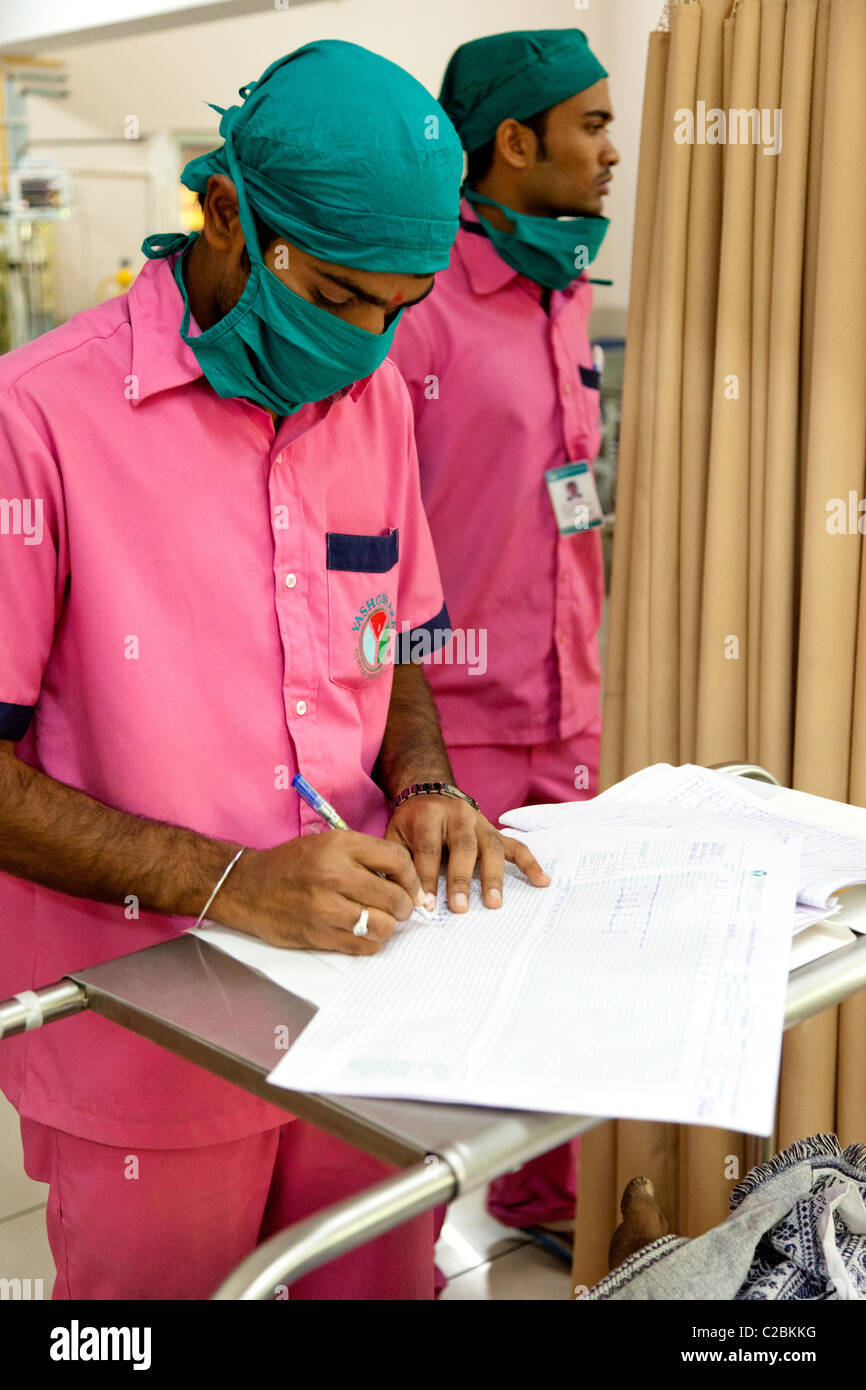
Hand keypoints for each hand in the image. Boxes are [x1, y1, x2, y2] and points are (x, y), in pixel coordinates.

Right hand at [216, 830, 426, 953]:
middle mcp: (334, 874)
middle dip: (403, 906)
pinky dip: (370, 943)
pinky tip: (362, 934)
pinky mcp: (317, 934)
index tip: (410, 887)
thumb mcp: (328, 843)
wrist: (247, 886)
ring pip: (382, 926)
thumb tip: (406, 881)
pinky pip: (362, 947)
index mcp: (340, 846)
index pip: (397, 860)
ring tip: (378, 921)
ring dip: (386, 927)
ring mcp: (325, 907)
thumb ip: (365, 856)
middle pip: (394, 897)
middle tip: (397, 908)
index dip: (411, 877)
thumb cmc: (293, 864)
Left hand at [385, 794, 550, 912]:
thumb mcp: (395, 835)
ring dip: (493, 876)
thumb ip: (399, 862)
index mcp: (429, 816)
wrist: (430, 791)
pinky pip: (516, 845)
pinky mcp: (494, 831)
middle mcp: (458, 815)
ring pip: (491, 847)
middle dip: (461, 879)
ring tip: (494, 903)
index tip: (426, 904)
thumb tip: (402, 898)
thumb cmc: (411, 822)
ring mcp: (480, 822)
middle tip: (460, 908)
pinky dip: (530, 863)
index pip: (428, 848)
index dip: (426, 877)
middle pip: (463, 847)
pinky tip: (542, 880)